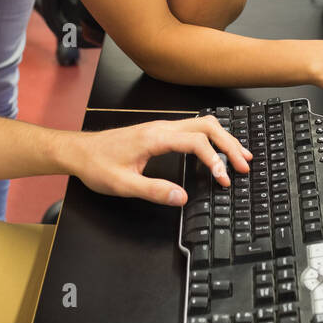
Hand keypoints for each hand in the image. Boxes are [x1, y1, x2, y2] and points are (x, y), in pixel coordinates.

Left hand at [62, 116, 251, 204]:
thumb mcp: (123, 185)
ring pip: (202, 124)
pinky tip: (217, 149)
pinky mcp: (159, 132)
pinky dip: (211, 138)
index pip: (196, 142)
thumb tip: (182, 198)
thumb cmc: (97, 165)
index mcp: (155, 138)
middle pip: (206, 126)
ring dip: (223, 138)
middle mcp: (161, 127)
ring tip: (240, 156)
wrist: (78, 152)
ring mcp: (161, 127)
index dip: (214, 160)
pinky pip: (193, 129)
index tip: (223, 179)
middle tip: (244, 165)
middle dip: (229, 144)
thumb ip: (154, 191)